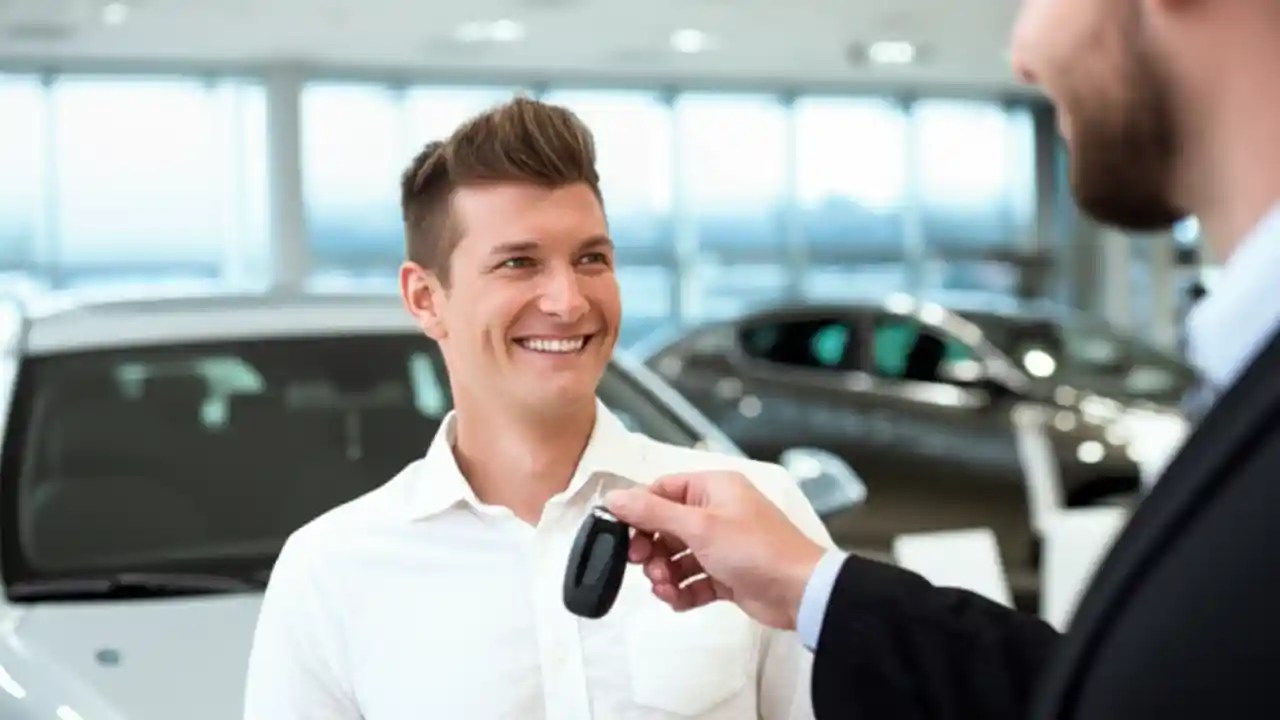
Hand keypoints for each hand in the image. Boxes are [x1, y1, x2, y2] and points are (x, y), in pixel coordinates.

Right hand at [604, 471, 824, 630]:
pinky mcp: (727, 574)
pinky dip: (683, 591)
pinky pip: (693, 580)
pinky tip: (679, 600)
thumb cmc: (754, 549)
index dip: (639, 511)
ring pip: (677, 556)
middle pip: (666, 526)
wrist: (799, 591)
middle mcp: (717, 511)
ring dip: (665, 574)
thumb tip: (614, 498)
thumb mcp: (698, 526)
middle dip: (651, 549)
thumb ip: (652, 512)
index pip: (662, 491)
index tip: (621, 533)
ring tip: (666, 588)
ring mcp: (722, 544)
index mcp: (713, 488)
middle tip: (644, 566)